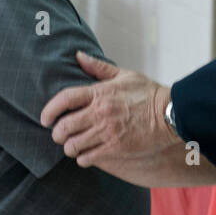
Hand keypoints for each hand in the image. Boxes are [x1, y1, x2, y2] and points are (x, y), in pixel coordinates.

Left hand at [41, 52, 178, 167]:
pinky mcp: (116, 148)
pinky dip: (83, 158)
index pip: (65, 99)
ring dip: (69, 147)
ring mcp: (107, 132)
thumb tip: (78, 55)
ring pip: (73, 145)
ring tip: (73, 146)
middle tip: (59, 135)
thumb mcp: (124, 75)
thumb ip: (98, 68)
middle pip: (64, 126)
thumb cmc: (148, 93)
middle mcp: (100, 113)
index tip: (45, 118)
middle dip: (57, 134)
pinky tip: (86, 155)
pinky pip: (88, 158)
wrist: (170, 113)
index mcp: (100, 93)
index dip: (49, 110)